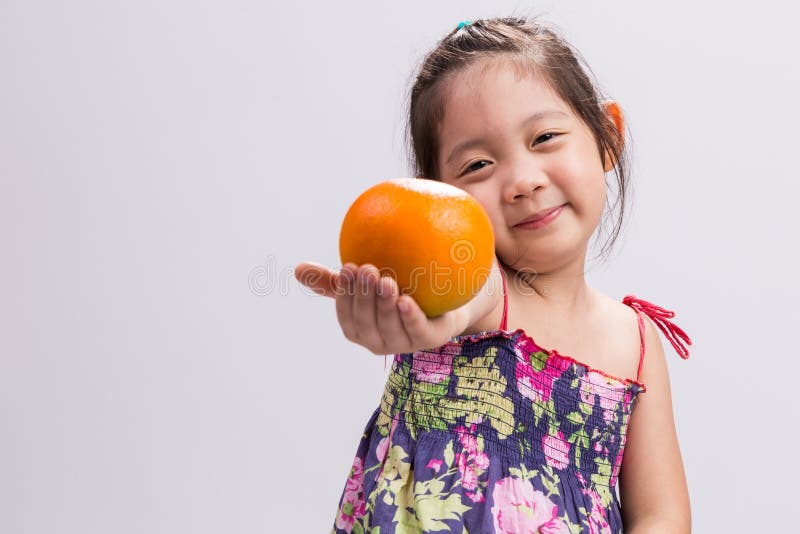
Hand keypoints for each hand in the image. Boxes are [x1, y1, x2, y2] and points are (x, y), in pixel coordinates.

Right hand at [294, 261, 467, 354]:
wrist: (443, 302)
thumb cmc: (395, 292)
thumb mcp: (364, 286)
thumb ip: (333, 282)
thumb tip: (298, 269)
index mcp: (357, 330)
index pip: (346, 314)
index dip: (345, 293)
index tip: (347, 268)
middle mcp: (377, 342)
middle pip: (366, 321)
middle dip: (364, 296)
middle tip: (367, 269)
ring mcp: (402, 344)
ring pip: (389, 326)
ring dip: (385, 304)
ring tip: (386, 280)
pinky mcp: (427, 340)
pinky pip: (417, 330)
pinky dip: (410, 317)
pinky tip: (406, 301)